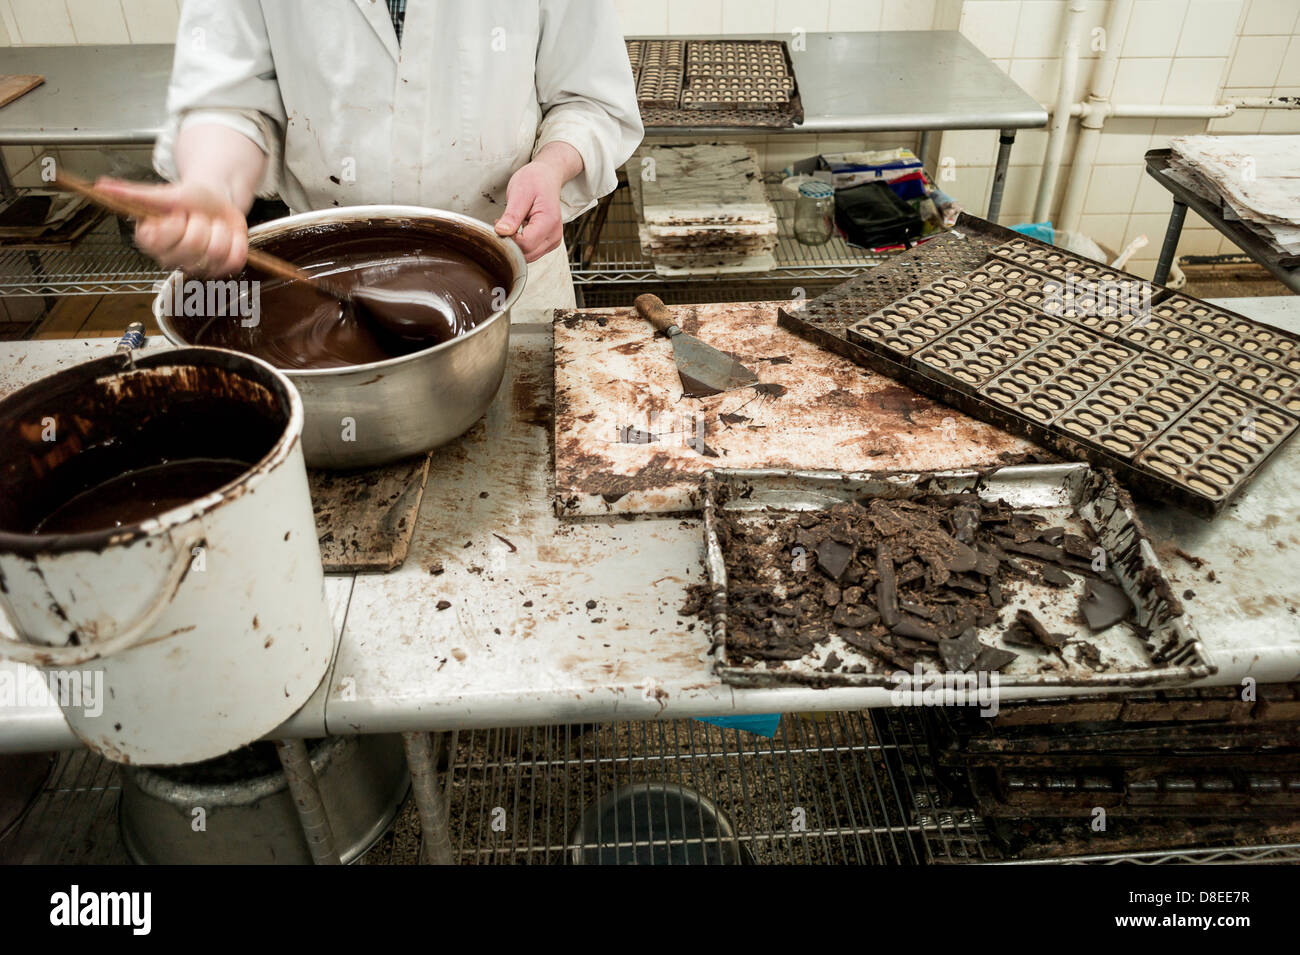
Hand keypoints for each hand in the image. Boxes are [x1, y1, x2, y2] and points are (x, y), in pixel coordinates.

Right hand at [95, 177, 248, 277]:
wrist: (215, 201)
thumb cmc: (187, 200)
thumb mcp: (161, 194)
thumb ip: (132, 194)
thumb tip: (100, 186)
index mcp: (153, 243)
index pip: (162, 239)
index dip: (175, 223)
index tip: (177, 214)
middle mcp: (174, 259)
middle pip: (194, 244)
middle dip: (200, 222)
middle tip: (196, 218)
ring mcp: (199, 267)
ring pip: (216, 251)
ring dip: (220, 230)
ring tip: (211, 225)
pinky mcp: (223, 269)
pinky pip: (235, 258)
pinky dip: (236, 241)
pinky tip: (226, 234)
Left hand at [494, 142, 582, 262]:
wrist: (547, 177)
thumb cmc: (534, 181)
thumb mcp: (519, 193)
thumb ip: (511, 215)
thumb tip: (501, 232)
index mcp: (549, 222)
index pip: (525, 244)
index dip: (508, 239)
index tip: (499, 224)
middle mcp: (554, 236)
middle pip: (527, 255)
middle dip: (511, 244)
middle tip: (501, 224)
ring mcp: (553, 241)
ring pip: (528, 257)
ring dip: (515, 245)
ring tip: (510, 225)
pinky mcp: (549, 243)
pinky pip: (531, 252)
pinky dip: (520, 245)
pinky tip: (517, 230)